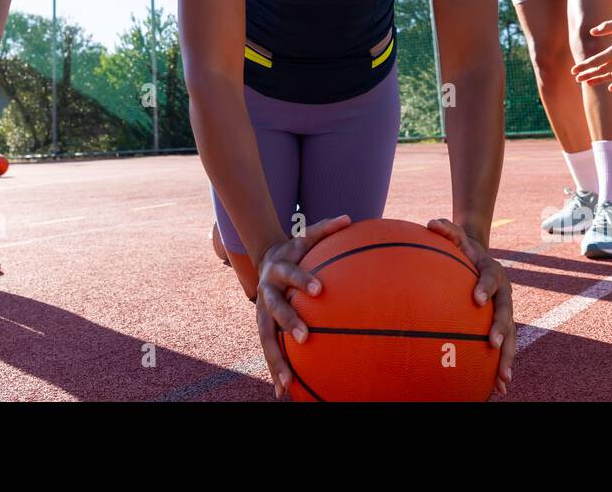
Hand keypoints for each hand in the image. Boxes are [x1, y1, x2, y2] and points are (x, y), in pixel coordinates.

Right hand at [255, 214, 350, 399]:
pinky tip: (283, 394)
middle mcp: (266, 293)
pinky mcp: (263, 328)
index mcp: (278, 270)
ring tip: (288, 382)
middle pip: (274, 309)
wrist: (264, 260)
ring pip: (266, 338)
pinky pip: (270, 351)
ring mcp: (262, 313)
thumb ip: (326, 229)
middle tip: (305, 337)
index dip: (303, 281)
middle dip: (288, 322)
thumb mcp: (306, 237)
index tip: (320, 290)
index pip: (291, 274)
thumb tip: (350, 218)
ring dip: (276, 360)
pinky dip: (275, 371)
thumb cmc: (294, 250)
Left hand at [427, 218, 515, 398]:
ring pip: (510, 336)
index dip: (485, 287)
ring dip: (507, 357)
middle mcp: (504, 293)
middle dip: (501, 330)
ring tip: (503, 379)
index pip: (491, 278)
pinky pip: (503, 347)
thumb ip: (446, 229)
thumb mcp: (456, 236)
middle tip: (492, 345)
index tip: (476, 300)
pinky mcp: (500, 325)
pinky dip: (501, 366)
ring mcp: (504, 311)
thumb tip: (431, 222)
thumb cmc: (462, 248)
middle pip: (506, 313)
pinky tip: (498, 388)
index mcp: (493, 271)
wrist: (479, 257)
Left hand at [571, 12, 611, 90]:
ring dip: (600, 80)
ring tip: (588, 83)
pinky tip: (611, 88)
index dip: (585, 65)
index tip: (573, 70)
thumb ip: (610, 25)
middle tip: (577, 79)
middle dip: (589, 74)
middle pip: (603, 70)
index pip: (598, 60)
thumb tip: (593, 31)